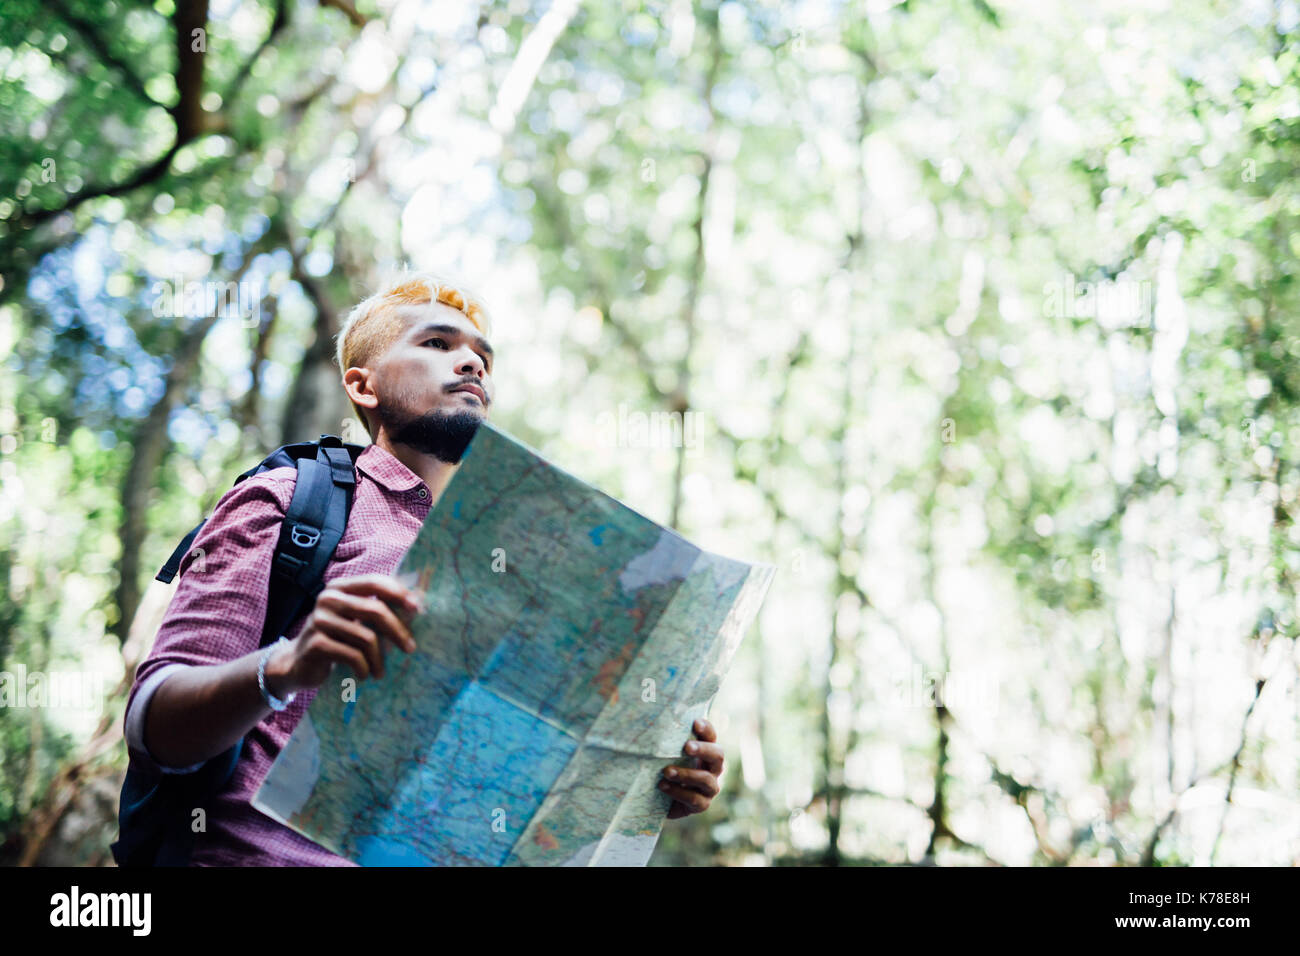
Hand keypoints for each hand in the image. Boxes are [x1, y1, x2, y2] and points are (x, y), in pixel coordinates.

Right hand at [266, 573, 420, 694]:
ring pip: (366, 637)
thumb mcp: (354, 619)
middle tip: (410, 648)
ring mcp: (319, 620)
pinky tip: (365, 675)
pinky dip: (364, 668)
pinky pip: (353, 655)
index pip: (375, 582)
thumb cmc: (336, 639)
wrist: (298, 664)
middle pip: (375, 610)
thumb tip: (419, 602)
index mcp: (340, 587)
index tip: (418, 609)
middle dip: (397, 631)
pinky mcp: (316, 643)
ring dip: (379, 659)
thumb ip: (377, 608)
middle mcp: (328, 599)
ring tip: (381, 671)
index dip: (399, 593)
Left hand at [661, 718, 722, 819]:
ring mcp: (710, 787)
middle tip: (686, 747)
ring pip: (705, 779)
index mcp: (706, 751)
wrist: (661, 801)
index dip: (706, 729)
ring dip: (686, 774)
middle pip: (718, 754)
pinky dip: (678, 792)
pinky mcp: (702, 804)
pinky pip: (694, 799)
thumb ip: (666, 742)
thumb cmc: (664, 769)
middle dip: (703, 750)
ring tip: (666, 772)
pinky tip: (663, 786)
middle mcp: (713, 768)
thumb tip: (647, 723)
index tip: (695, 723)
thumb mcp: (667, 755)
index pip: (711, 736)